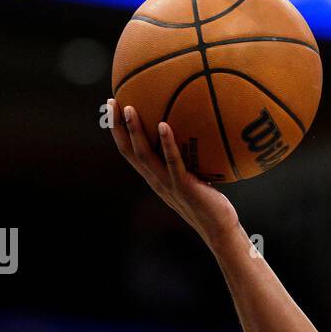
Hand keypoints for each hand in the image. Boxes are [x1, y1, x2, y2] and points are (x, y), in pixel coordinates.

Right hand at [108, 99, 240, 246]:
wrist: (219, 229)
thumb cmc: (210, 202)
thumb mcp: (195, 177)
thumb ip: (189, 159)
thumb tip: (196, 131)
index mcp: (155, 178)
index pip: (130, 152)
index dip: (118, 132)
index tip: (113, 108)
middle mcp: (156, 181)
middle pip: (129, 151)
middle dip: (117, 127)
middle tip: (111, 102)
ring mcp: (168, 185)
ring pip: (144, 156)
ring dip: (135, 132)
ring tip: (130, 109)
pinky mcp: (184, 187)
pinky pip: (173, 163)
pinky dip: (167, 144)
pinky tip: (163, 125)